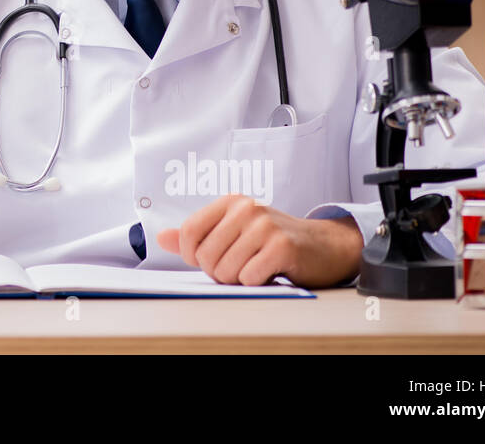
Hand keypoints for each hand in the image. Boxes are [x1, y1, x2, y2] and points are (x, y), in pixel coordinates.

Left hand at [155, 195, 363, 287]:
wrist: (323, 246)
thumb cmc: (273, 240)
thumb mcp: (233, 230)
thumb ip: (198, 235)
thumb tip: (161, 238)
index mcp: (230, 202)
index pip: (190, 231)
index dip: (191, 255)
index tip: (206, 260)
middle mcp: (246, 208)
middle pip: (206, 256)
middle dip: (218, 271)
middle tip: (240, 266)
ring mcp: (264, 226)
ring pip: (226, 270)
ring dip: (238, 279)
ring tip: (255, 268)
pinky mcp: (282, 246)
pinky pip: (249, 278)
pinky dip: (256, 283)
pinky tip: (270, 272)